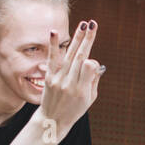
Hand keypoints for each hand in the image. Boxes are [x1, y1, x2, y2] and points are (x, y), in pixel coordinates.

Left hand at [39, 20, 102, 137]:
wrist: (53, 120)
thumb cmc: (74, 110)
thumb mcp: (89, 99)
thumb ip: (93, 81)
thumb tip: (95, 62)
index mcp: (82, 91)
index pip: (89, 67)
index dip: (93, 62)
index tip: (92, 66)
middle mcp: (70, 84)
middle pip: (81, 57)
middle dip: (88, 39)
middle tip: (93, 24)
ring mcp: (58, 80)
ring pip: (69, 55)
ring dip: (77, 38)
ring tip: (83, 25)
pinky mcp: (49, 77)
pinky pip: (52, 59)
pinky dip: (53, 45)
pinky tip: (54, 32)